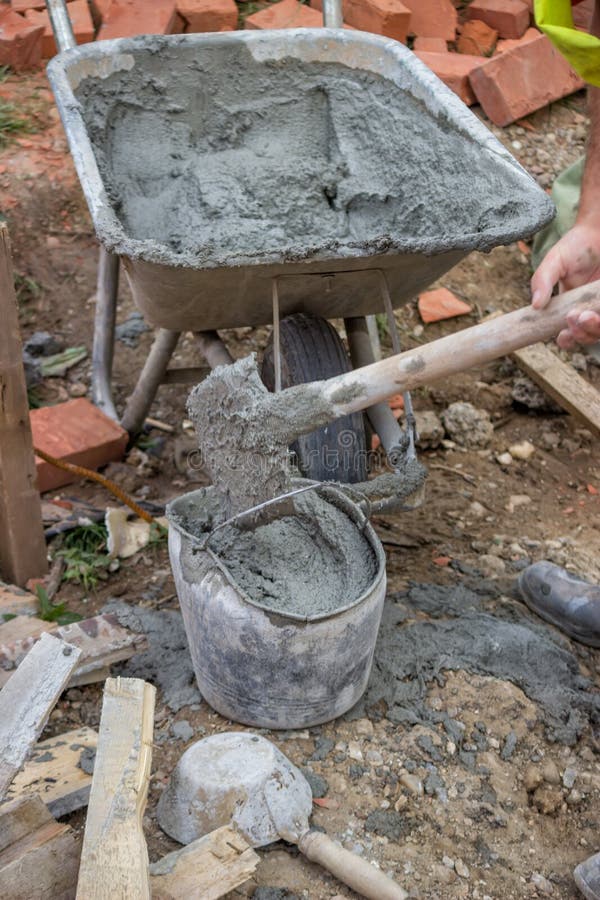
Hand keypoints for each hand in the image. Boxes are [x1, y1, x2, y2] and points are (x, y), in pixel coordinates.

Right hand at [530, 222, 599, 348]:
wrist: (599, 230)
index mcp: (568, 307)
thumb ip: (542, 281)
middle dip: (581, 335)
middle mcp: (587, 309)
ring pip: (599, 331)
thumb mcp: (554, 261)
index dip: (566, 340)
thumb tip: (535, 305)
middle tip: (576, 317)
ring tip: (588, 314)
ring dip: (593, 329)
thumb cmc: (576, 245)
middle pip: (586, 336)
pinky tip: (597, 309)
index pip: (567, 333)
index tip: (563, 336)